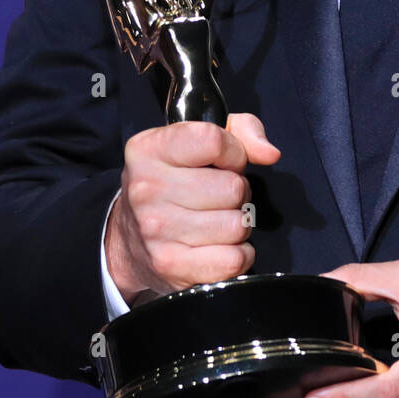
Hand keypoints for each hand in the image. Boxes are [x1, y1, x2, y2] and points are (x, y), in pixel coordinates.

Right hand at [105, 113, 280, 305]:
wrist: (128, 239)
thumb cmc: (174, 181)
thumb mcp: (198, 141)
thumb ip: (242, 131)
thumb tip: (270, 154)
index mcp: (149, 149)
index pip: (214, 141)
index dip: (234, 152)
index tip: (226, 162)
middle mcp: (146, 189)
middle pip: (233, 187)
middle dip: (238, 191)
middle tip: (219, 196)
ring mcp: (155, 231)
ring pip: (238, 225)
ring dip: (237, 223)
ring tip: (217, 219)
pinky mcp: (170, 267)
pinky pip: (234, 259)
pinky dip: (238, 254)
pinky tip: (219, 245)